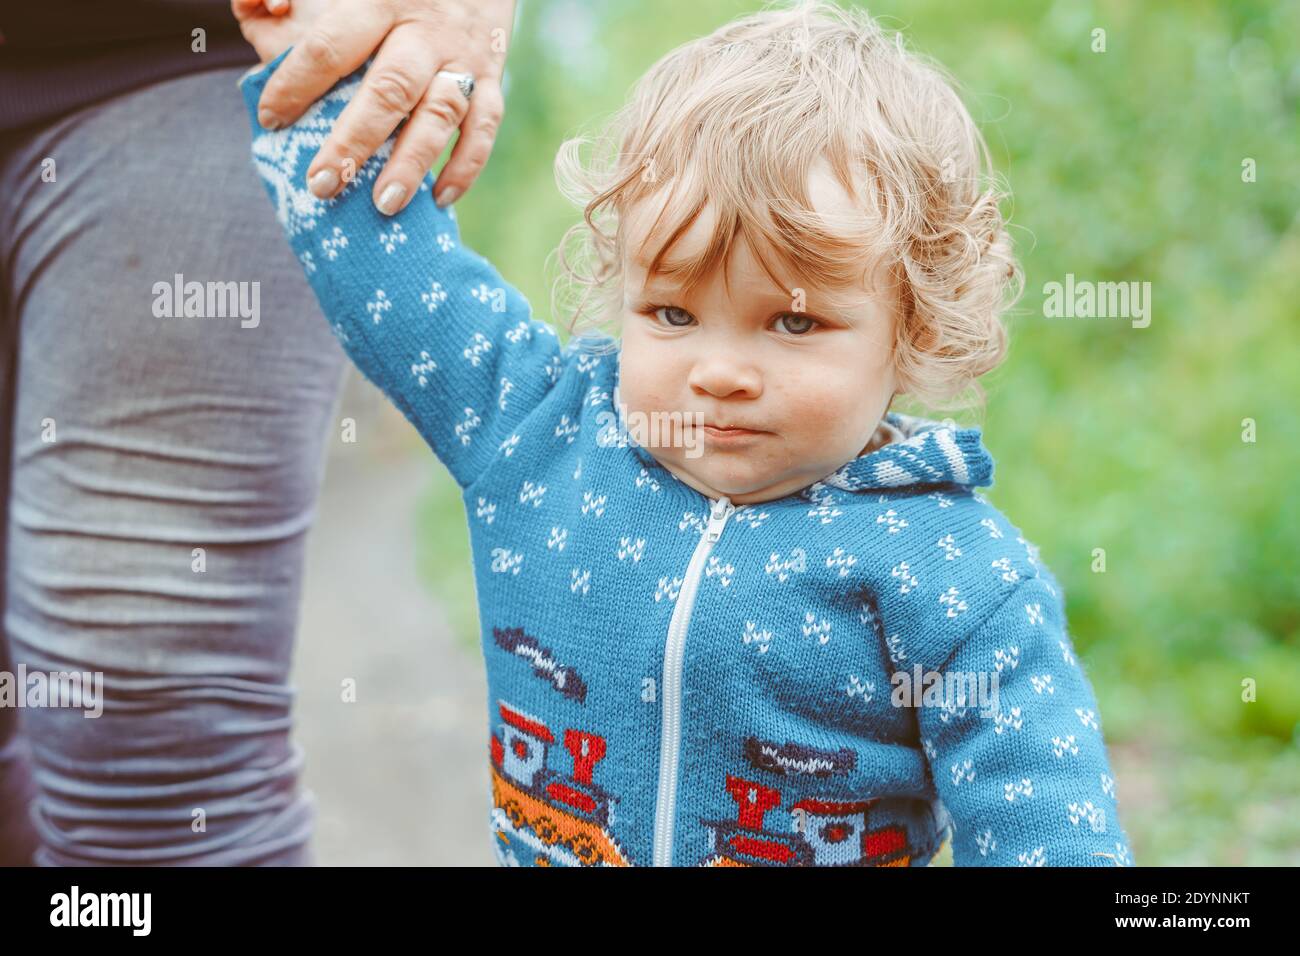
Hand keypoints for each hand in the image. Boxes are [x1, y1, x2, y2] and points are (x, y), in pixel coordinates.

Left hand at [233, 0, 515, 214]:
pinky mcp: (492, 76)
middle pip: (389, 90)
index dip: (296, 85)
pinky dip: (467, 166)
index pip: (331, 48)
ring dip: (412, 163)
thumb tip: (261, 7)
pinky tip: (441, 199)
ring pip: (441, 114)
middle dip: (353, 142)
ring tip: (384, 204)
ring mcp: (463, 56)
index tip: (271, 120)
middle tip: (321, 185)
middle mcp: (425, 30)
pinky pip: (486, 127)